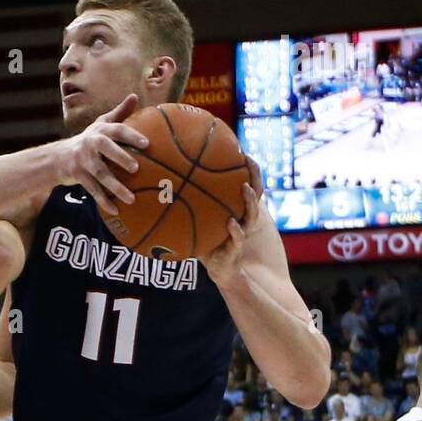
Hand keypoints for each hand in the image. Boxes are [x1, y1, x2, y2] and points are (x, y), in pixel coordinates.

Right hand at [53, 94, 149, 214]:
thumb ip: (119, 113)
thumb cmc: (89, 139)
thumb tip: (135, 95)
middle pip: (106, 149)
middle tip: (136, 168)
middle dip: (120, 157)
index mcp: (100, 130)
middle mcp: (91, 143)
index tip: (146, 143)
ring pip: (101, 174)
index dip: (131, 136)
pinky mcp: (78, 176)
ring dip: (116, 187)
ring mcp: (83, 161)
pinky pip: (92, 190)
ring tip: (132, 199)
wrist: (59, 157)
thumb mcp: (101, 124)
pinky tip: (116, 210)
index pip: (117, 130)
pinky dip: (104, 201)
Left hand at [199, 156, 264, 286]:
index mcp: (237, 210)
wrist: (220, 271)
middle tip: (249, 160)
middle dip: (254, 177)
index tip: (242, 149)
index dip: (247, 168)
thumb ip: (190, 206)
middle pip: (255, 194)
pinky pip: (237, 239)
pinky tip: (230, 222)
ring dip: (249, 201)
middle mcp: (243, 219)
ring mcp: (242, 234)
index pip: (246, 184)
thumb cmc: (208, 245)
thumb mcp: (200, 222)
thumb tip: (166, 185)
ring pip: (250, 215)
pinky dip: (235, 231)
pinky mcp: (235, 250)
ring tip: (244, 188)